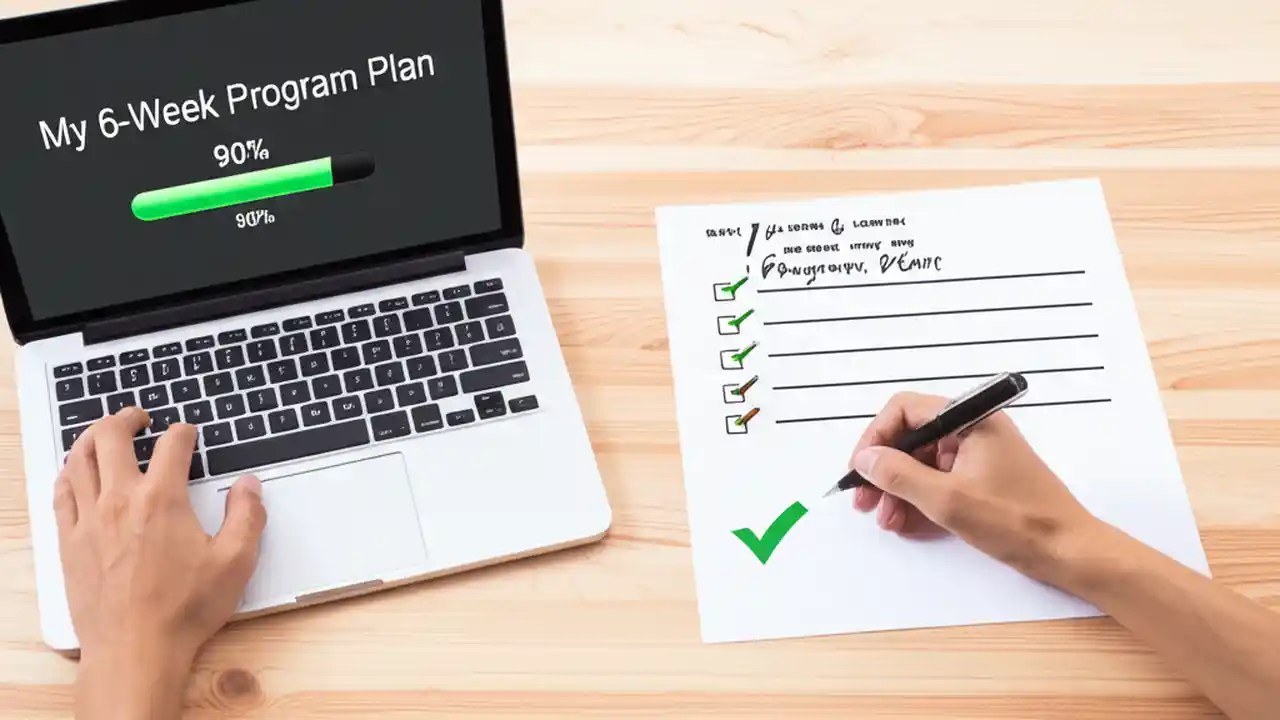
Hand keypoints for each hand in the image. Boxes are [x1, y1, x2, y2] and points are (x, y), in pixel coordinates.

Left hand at [54, 407, 265, 719]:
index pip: (172, 445)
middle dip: (127, 418)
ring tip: (106, 434)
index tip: (190, 433)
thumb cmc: (184, 609)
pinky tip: (76, 472)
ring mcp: (88, 520)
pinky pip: (60, 493)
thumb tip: (249, 484)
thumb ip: (247, 515)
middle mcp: (120, 501)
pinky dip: (69, 473)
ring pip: (79, 459)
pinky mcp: (69, 542)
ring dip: (93, 437)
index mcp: (162, 500)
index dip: (185, 432)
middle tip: (140, 417)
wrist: (135, 649)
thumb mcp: (235, 562)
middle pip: (111, 437)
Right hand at [849, 392, 1102, 583]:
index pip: (905, 410)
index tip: (861, 470)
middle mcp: (974, 429)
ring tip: (887, 520)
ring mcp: (980, 454)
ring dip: (899, 489)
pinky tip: (907, 522)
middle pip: (912, 436)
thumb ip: (899, 475)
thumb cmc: (1016, 521)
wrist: (1070, 552)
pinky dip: (920, 498)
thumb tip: (865, 459)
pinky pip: (940, 479)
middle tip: (865, 502)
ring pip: (923, 461)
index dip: (876, 438)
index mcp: (971, 419)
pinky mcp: (984, 478)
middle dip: (885, 469)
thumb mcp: (947, 500)